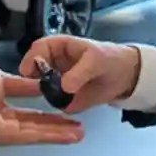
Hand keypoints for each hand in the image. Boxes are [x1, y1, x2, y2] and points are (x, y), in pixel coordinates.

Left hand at [0, 66, 83, 144]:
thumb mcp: (2, 80)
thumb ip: (22, 85)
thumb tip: (40, 84)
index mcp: (4, 112)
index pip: (33, 117)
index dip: (51, 117)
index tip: (67, 115)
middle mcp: (6, 125)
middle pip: (39, 129)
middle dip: (60, 129)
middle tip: (79, 130)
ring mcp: (6, 132)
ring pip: (39, 134)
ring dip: (60, 134)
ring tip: (78, 135)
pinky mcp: (6, 135)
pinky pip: (33, 135)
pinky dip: (51, 135)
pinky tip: (65, 135)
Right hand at [18, 36, 140, 112]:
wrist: (127, 77)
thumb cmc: (109, 59)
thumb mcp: (96, 60)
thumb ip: (80, 73)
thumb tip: (65, 87)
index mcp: (57, 47)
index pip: (37, 49)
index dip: (30, 60)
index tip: (29, 74)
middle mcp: (52, 65)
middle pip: (33, 72)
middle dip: (32, 82)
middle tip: (38, 92)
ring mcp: (56, 83)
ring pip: (41, 90)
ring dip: (44, 96)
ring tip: (53, 101)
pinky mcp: (64, 99)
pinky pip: (55, 104)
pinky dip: (56, 107)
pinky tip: (62, 109)